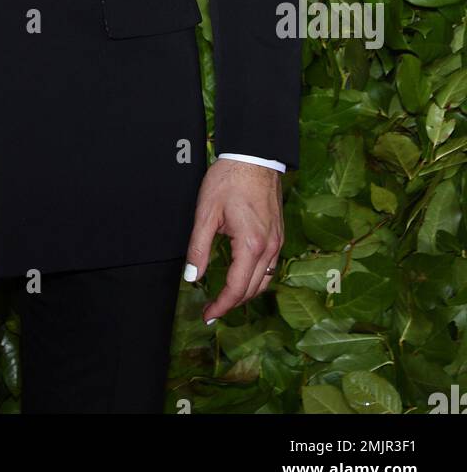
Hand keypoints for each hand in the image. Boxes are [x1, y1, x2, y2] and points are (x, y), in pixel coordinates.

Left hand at [184, 159, 282, 321]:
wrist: (255, 156)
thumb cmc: (230, 180)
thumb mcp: (206, 213)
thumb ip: (198, 248)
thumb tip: (192, 277)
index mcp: (251, 245)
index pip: (236, 289)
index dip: (221, 306)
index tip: (207, 315)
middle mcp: (269, 248)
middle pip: (252, 290)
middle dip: (232, 304)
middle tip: (212, 310)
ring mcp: (277, 242)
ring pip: (264, 281)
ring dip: (245, 294)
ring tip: (225, 298)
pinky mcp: (279, 235)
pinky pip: (270, 267)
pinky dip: (256, 278)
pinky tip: (242, 276)